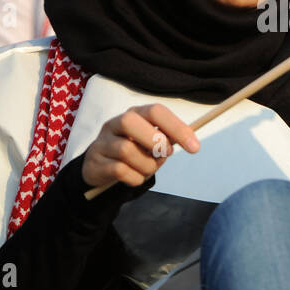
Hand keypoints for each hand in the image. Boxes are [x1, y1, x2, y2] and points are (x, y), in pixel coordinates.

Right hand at [81, 103, 198, 188]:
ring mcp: (102, 142)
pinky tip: (136, 177)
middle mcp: (115, 124)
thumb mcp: (151, 143)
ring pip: (126, 150)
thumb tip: (189, 142)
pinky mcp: (95, 163)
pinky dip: (135, 178)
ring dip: (146, 165)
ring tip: (148, 169)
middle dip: (154, 141)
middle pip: (130, 121)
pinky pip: (120, 171)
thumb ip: (167, 140)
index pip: (155, 111)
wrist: (100, 167)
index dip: (177, 127)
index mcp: (134, 114)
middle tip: (165, 154)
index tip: (194, 147)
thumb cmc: (134, 152)